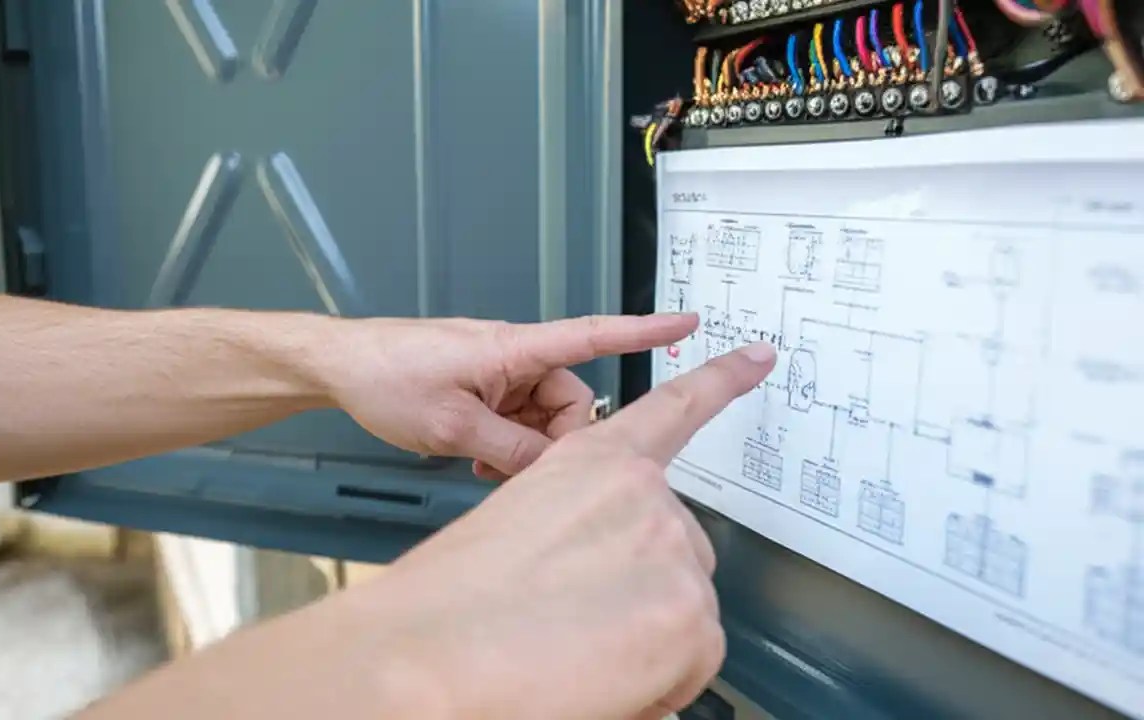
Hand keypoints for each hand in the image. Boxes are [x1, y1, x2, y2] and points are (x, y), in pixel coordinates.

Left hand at [321, 314, 697, 477]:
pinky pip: (515, 419)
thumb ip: (510, 449)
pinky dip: (506, 443)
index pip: (595, 335)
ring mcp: (497, 373)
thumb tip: (555, 468)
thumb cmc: (387, 376)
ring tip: (483, 465)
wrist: (339, 366)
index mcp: (514, 348)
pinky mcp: (481, 387)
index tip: (689, 324)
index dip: (646, 331)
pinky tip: (477, 461)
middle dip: (555, 439)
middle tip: (516, 468)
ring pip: (541, 418)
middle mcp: (513, 356)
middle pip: (569, 400)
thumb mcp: (452, 425)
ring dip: (525, 447)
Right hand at [341, 342, 776, 718]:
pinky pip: (692, 662)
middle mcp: (644, 496)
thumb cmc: (448, 604)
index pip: (673, 409)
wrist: (425, 657)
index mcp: (593, 462)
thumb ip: (578, 527)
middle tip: (576, 620)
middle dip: (640, 585)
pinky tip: (599, 678)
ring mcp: (672, 552)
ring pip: (682, 608)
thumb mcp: (515, 528)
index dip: (721, 380)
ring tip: (572, 652)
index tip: (758, 358)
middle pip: (675, 546)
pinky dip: (655, 682)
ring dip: (642, 637)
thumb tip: (603, 570)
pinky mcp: (689, 614)